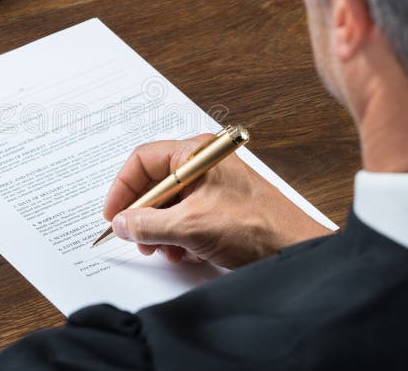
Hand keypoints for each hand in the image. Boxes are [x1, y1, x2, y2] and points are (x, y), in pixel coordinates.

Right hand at [103, 134, 331, 268]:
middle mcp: (203, 165)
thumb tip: (122, 223)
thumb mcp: (190, 227)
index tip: (113, 215)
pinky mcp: (220, 207)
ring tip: (165, 250)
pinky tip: (185, 253)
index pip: (142, 160)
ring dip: (160, 230)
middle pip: (154, 184)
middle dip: (143, 215)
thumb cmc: (255, 226)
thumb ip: (147, 224)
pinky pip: (186, 216)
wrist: (295, 250)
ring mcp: (212, 186)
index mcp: (195, 154)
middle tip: (136, 238)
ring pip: (168, 204)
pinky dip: (178, 236)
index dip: (123, 188)